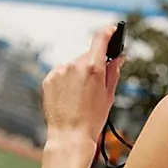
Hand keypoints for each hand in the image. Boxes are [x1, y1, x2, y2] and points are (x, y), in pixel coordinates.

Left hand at [42, 27, 124, 150]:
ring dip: (78, 75)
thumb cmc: (92, 119)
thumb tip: (118, 57)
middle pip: (87, 56)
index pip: (101, 38)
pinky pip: (61, 74)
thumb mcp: (109, 95)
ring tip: (80, 96)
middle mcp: (74, 65)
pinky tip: (69, 97)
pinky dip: (66, 82)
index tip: (111, 31)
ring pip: (73, 66)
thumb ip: (114, 71)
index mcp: (93, 67)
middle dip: (93, 65)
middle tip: (96, 85)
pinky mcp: (48, 79)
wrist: (70, 136)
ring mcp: (59, 71)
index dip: (108, 32)